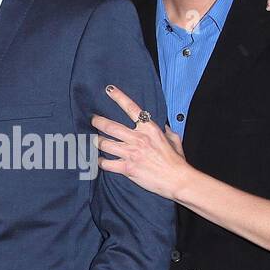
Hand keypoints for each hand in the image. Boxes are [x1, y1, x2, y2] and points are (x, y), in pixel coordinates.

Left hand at [92, 85, 191, 200]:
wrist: (177, 180)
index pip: (131, 108)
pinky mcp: (127, 168)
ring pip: (105, 144)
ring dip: (96, 142)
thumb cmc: (176, 161)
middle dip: (98, 121)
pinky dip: (101, 162)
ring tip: (93, 141)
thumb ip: (166, 132)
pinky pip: (107, 163)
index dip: (118, 97)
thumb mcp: (174, 140)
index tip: (108, 89)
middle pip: (110, 126)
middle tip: (93, 120)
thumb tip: (164, 127)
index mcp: (149, 129)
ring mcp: (131, 153)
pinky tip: (100, 161)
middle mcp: (138, 138)